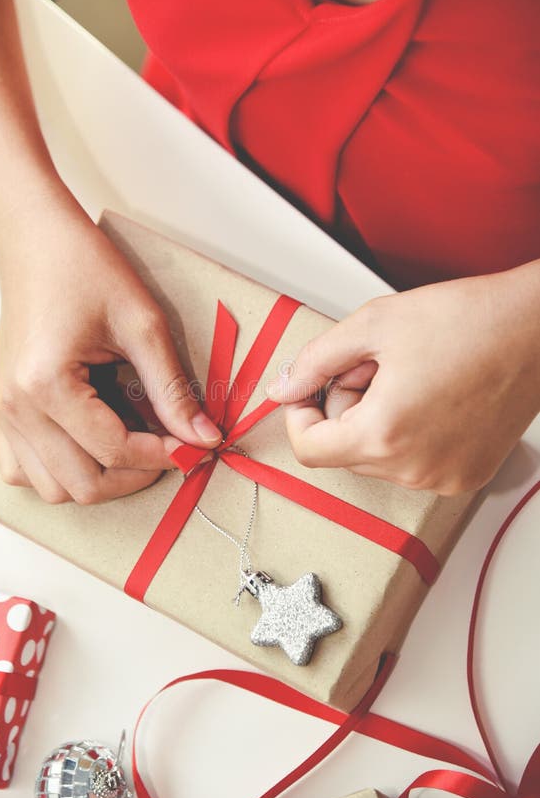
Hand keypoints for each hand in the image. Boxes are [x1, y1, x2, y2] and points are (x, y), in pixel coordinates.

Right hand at [0, 201, 220, 503]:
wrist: (36, 242)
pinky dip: (57, 473)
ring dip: (97, 480)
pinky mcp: (1, 411)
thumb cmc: (84, 269)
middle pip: (81, 483)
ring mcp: (3, 413)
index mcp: (47, 383)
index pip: (113, 450)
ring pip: (51, 488)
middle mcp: (17, 407)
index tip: (193, 446)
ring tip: (132, 450)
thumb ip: (172, 389)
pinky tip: (87, 450)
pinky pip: (21, 471)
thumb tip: (203, 436)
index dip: (162, 455)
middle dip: (134, 477)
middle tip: (169, 452)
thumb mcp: (143, 325)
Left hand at [268, 264, 539, 494]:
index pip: (310, 450)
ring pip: (377, 456)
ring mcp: (445, 477)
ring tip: (411, 376)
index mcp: (386, 434)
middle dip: (346, 405)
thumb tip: (282, 388)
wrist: (536, 327)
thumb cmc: (469, 319)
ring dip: (377, 417)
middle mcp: (415, 469)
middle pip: (344, 450)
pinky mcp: (468, 475)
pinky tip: (433, 394)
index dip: (300, 414)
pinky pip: (413, 461)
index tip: (309, 388)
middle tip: (377, 364)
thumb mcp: (373, 326)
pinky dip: (409, 431)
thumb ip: (315, 361)